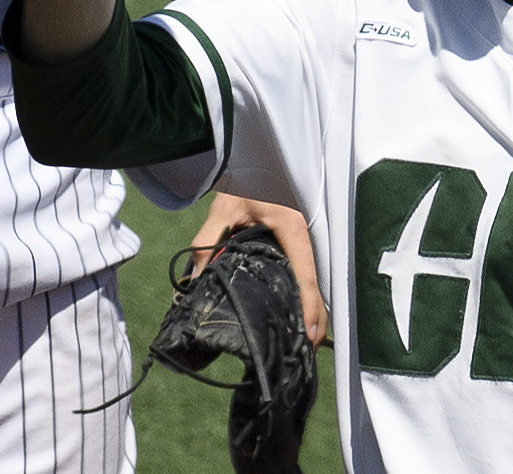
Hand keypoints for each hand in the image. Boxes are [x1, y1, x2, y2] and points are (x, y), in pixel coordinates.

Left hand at [191, 193, 326, 346]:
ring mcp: (303, 241)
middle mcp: (303, 237)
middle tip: (307, 350)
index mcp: (291, 229)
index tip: (309, 334)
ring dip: (312, 310)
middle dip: (315, 318)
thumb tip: (197, 278)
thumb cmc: (243, 182)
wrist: (255, 163)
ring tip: (305, 341)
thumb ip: (208, 241)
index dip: (309, 305)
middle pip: (315, 284)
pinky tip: (298, 317)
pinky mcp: (296, 245)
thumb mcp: (223, 209)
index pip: (305, 274)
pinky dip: (306, 297)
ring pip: (313, 281)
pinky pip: (305, 274)